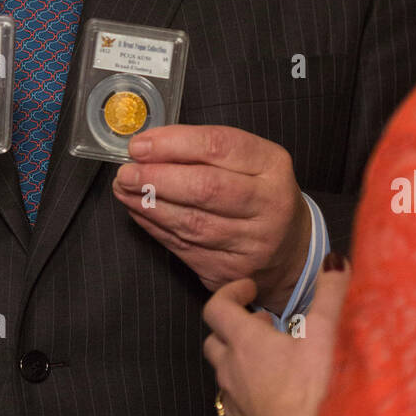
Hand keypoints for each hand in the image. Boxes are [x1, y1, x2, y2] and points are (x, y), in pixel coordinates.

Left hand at [112, 124, 311, 312]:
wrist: (291, 251)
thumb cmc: (260, 194)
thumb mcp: (251, 161)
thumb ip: (206, 151)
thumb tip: (149, 148)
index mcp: (272, 166)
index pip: (218, 146)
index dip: (173, 144)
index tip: (139, 145)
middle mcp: (268, 204)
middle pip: (205, 188)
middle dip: (156, 178)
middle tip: (125, 172)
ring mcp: (251, 243)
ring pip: (191, 222)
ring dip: (149, 204)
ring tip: (124, 190)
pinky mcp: (231, 271)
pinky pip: (184, 247)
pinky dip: (156, 228)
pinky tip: (139, 213)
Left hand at [202, 264, 349, 415]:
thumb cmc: (311, 392)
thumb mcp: (326, 336)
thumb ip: (331, 294)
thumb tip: (335, 260)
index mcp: (244, 341)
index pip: (216, 307)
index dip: (230, 292)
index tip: (251, 289)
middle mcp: (230, 368)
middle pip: (215, 338)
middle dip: (235, 325)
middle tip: (264, 322)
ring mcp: (232, 400)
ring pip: (224, 370)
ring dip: (241, 357)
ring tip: (273, 355)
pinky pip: (234, 399)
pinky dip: (247, 387)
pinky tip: (275, 393)